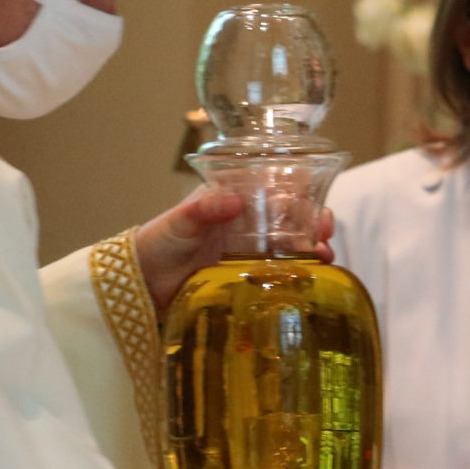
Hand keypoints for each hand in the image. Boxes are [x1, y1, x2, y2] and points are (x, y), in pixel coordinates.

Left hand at [132, 188, 337, 313]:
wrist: (144, 282)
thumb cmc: (160, 240)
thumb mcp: (180, 219)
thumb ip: (204, 208)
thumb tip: (235, 201)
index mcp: (233, 199)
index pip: (273, 186)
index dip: (299, 190)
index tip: (314, 199)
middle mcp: (248, 222)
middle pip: (291, 215)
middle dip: (314, 219)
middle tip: (325, 230)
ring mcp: (251, 250)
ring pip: (291, 243)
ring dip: (312, 246)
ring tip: (324, 255)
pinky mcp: (250, 276)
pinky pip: (280, 271)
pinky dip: (299, 271)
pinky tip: (312, 275)